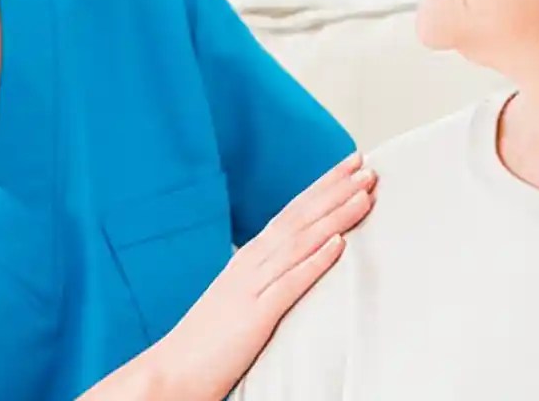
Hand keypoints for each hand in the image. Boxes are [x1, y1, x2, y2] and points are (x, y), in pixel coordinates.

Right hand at [149, 153, 376, 399]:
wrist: (171, 371)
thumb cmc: (207, 341)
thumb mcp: (240, 298)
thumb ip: (265, 279)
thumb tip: (291, 266)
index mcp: (249, 259)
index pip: (292, 213)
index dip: (323, 188)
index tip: (350, 166)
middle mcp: (251, 263)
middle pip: (299, 217)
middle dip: (335, 189)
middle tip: (367, 166)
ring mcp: (251, 286)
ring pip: (300, 241)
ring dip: (335, 215)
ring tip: (364, 194)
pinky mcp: (255, 315)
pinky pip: (290, 283)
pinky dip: (315, 260)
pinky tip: (339, 244)